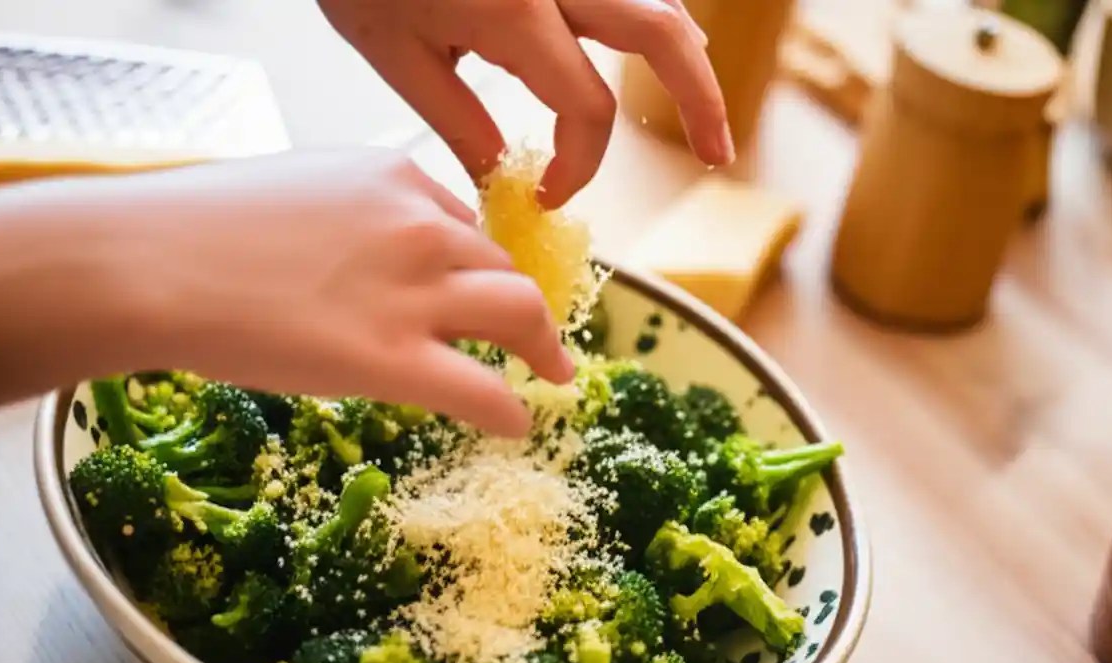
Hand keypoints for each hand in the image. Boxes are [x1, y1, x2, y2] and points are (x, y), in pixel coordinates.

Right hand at [0, 150, 572, 436]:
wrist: (151, 263)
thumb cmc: (198, 228)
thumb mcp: (297, 193)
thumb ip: (352, 217)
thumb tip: (366, 256)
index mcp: (395, 178)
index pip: (461, 222)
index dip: (472, 265)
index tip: (474, 290)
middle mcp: (420, 226)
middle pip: (501, 266)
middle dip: (518, 306)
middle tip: (533, 339)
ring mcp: (414, 293)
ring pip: (518, 315)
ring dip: (542, 348)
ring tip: (550, 374)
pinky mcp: (396, 360)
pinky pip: (484, 391)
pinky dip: (513, 411)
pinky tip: (520, 425)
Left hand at [320, 0, 730, 208]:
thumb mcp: (394, 55)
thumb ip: (459, 121)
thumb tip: (501, 177)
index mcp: (515, 14)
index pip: (588, 108)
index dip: (581, 165)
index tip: (549, 195)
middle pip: (664, 36)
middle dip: (702, 101)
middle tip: (717, 156)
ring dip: (685, 56)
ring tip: (701, 107)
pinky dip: (653, 17)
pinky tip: (656, 47)